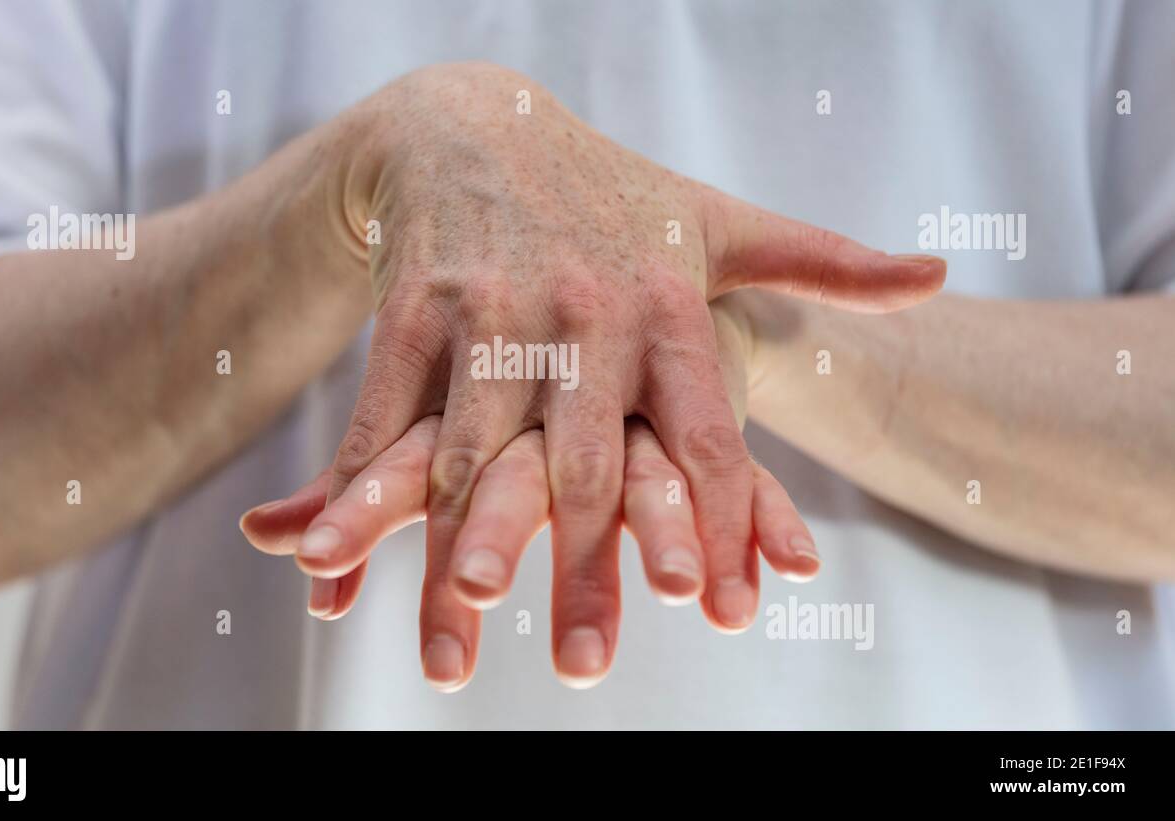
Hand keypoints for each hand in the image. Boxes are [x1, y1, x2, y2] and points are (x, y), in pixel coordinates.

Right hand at [287, 62, 942, 681]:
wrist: (473, 121)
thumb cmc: (607, 195)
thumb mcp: (718, 219)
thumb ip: (823, 262)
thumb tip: (936, 279)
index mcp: (667, 307)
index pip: (707, 436)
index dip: (721, 528)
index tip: (724, 613)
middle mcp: (582, 317)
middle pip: (587, 470)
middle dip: (585, 572)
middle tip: (585, 671)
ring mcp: (490, 316)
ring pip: (473, 459)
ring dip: (455, 558)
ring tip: (452, 649)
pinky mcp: (411, 312)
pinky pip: (384, 423)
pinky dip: (353, 503)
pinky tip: (332, 572)